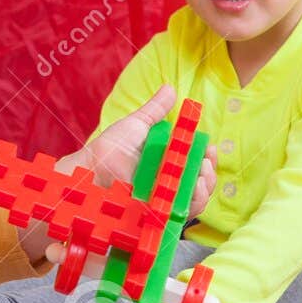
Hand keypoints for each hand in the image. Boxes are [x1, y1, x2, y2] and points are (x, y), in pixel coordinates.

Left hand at [84, 85, 215, 218]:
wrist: (92, 167)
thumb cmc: (111, 147)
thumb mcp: (138, 125)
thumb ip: (156, 110)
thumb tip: (170, 88)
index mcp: (170, 162)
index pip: (198, 162)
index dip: (208, 157)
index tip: (209, 147)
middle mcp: (170, 182)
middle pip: (202, 182)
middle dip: (210, 172)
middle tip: (205, 161)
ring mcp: (165, 199)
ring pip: (196, 200)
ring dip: (206, 187)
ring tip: (201, 175)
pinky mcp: (159, 213)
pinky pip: (182, 214)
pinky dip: (192, 203)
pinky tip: (194, 189)